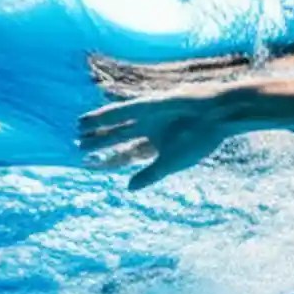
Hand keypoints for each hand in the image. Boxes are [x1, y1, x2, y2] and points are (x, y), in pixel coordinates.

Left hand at [77, 87, 246, 189]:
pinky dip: (104, 114)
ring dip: (98, 127)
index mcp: (157, 145)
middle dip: (101, 142)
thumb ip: (150, 174)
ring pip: (116, 123)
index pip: (128, 154)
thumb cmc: (198, 141)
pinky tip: (88, 119)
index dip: (111, 160)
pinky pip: (120, 110)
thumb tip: (128, 189)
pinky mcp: (146, 105)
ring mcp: (147, 116)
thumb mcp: (171, 162)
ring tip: (78, 130)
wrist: (216, 115)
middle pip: (119, 137)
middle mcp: (149, 129)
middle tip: (80, 147)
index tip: (91, 166)